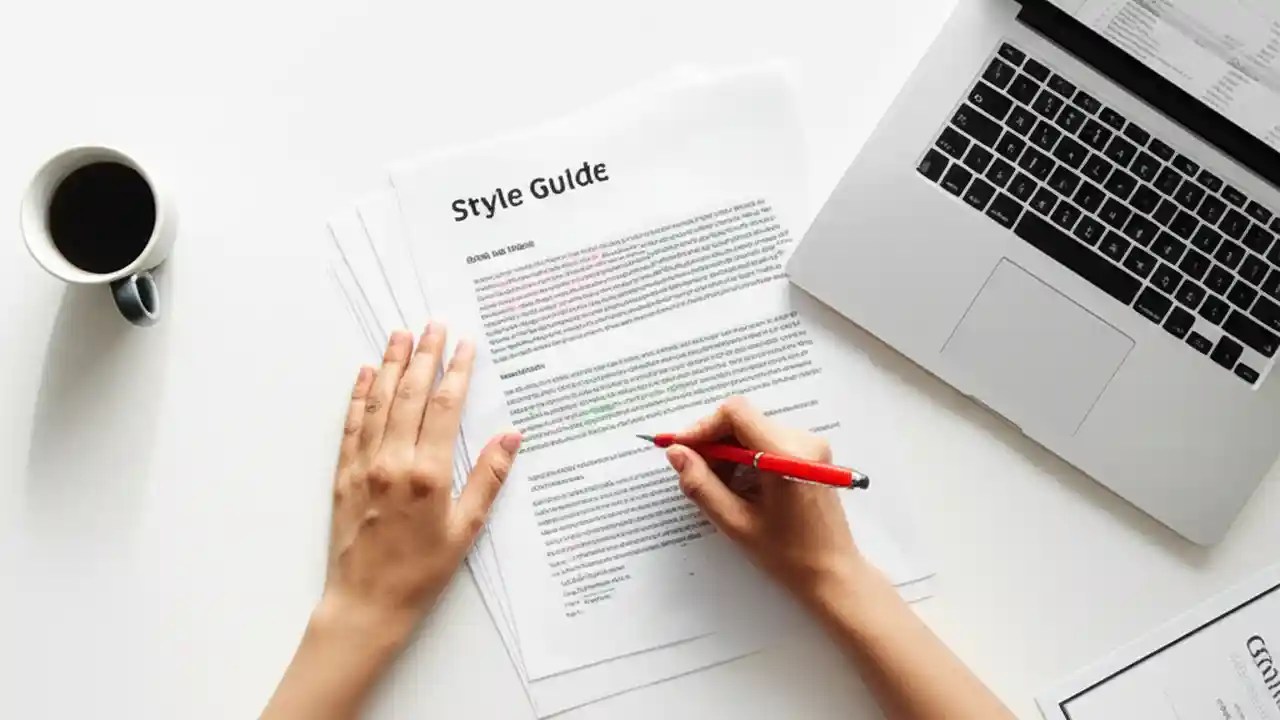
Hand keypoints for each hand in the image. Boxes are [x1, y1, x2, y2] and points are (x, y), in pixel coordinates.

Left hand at [321, 324, 521, 640]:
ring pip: (379, 402)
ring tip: (400, 335)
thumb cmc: (421, 573)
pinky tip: (366, 374)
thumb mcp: (466, 530)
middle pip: (411, 395)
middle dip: (424, 356)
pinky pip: (352, 425)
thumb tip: (512, 437)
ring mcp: (364, 466)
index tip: (465, 345)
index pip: (445, 408)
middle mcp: (393, 462)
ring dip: (391, 365)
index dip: (456, 371)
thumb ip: (488, 479)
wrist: (367, 604)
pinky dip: (359, 396)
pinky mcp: (343, 475)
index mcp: (428, 475)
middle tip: (434, 326)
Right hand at [664, 397, 864, 606]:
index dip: (703, 426)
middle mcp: (803, 440)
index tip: (682, 448)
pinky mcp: (811, 454)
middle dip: (714, 443)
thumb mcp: (737, 523)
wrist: (833, 573)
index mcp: (787, 455)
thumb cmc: (789, 555)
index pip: (736, 413)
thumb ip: (702, 485)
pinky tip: (740, 487)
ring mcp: (810, 445)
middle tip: (696, 474)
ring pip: (753, 430)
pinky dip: (746, 457)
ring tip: (720, 488)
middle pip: (744, 421)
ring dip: (729, 452)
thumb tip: (676, 454)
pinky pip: (767, 441)